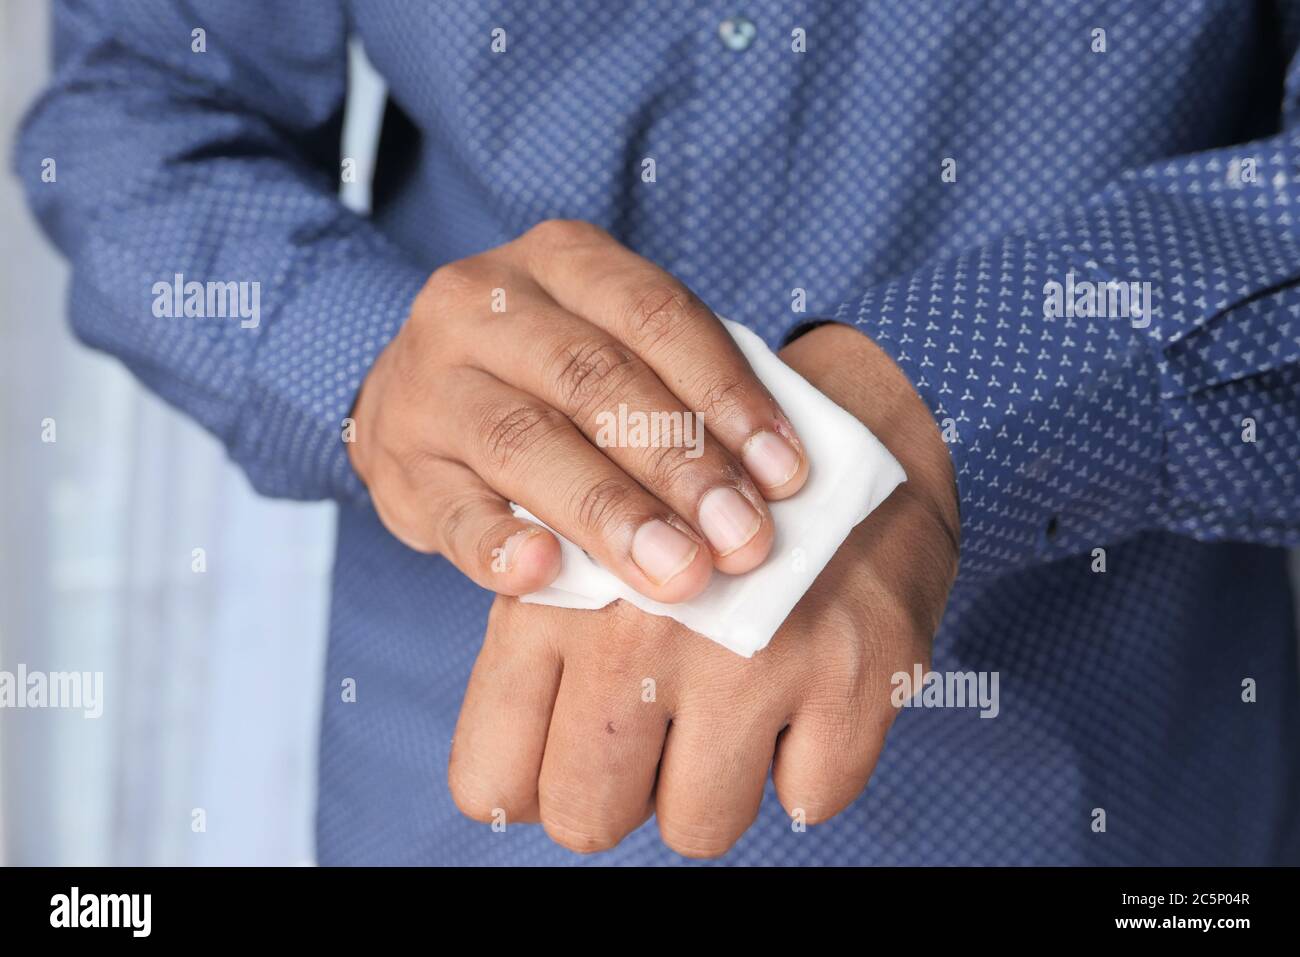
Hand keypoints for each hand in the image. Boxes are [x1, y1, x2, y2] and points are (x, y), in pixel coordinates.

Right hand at [348, 220, 809, 602]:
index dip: (728, 395)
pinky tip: (545, 575)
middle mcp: (484, 304)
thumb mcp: (610, 347)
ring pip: (526, 444)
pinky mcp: (398, 465)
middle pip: (594, 381)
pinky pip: (452, 511)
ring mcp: (430, 383)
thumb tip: (776, 482)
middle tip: (741, 539)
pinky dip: (499, 547)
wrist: (412, 396)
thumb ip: (683, 395)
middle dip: (680, 466)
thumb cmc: (548, 379)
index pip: (656, 317)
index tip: (785, 475)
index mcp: (561, 261)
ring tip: (677, 572)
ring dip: (611, 514)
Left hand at [448, 323, 959, 855]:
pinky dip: (812, 763)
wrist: (844, 416)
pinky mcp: (854, 677)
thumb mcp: (582, 548)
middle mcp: (640, 636)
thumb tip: (510, 797)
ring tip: (732, 703)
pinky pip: (811, 803)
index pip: (493, 781)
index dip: (532, 784)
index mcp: (551, 603)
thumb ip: (541, 655)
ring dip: (715, 786)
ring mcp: (752, 660)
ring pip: (699, 829)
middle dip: (618, 796)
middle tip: (655, 736)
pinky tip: (806, 685)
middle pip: (584, 819)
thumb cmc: (689, 500)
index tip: (572, 755)